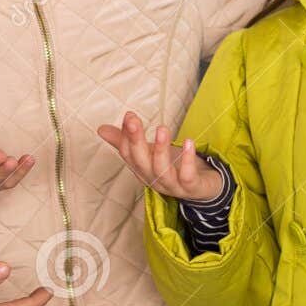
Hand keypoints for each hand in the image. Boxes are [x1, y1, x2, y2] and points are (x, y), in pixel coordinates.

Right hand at [96, 112, 223, 202]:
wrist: (204, 189)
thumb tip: (101, 129)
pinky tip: (189, 142)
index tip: (129, 115)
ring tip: (162, 129)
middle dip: (135, 141)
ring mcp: (173, 186)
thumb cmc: (173, 167)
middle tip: (133, 120)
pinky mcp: (192, 188)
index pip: (128, 155)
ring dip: (160, 149)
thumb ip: (128, 141)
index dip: (126, 136)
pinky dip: (187, 160)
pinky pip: (188, 176)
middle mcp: (154, 180)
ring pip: (162, 171)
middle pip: (140, 162)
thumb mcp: (150, 152)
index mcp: (142, 170)